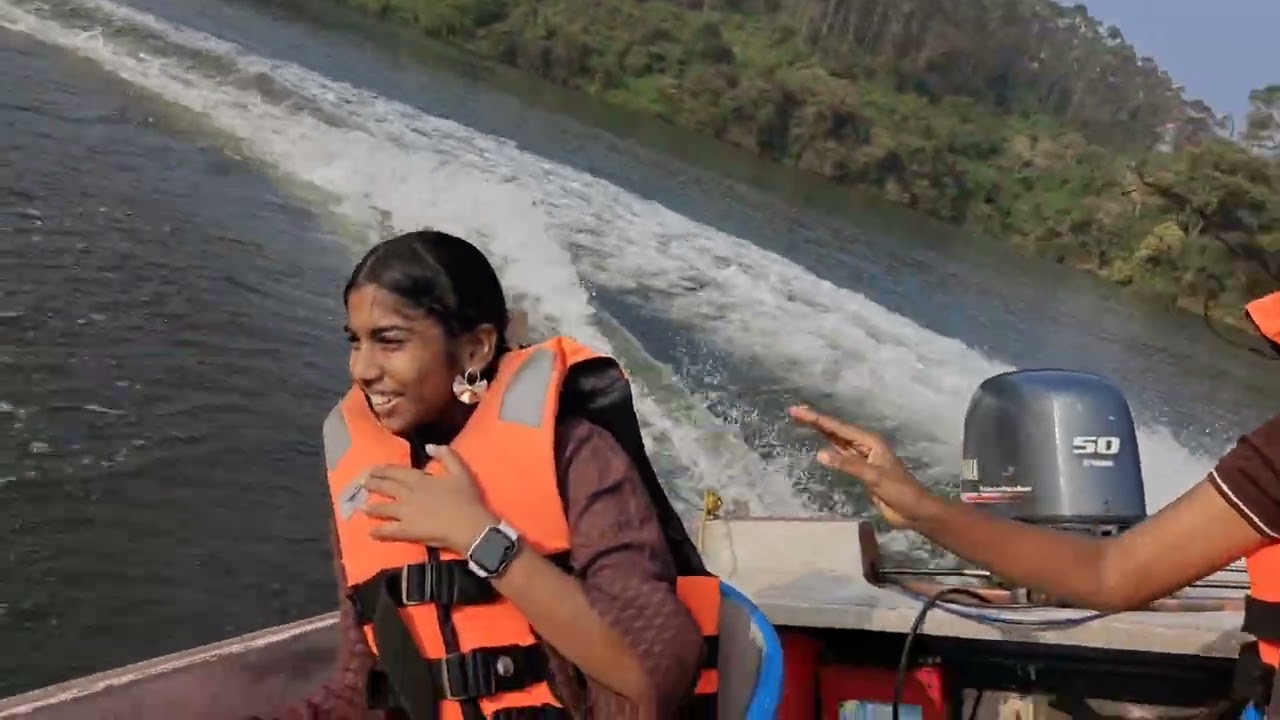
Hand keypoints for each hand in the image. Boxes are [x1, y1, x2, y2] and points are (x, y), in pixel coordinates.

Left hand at [359, 444, 496, 553]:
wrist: (469, 526)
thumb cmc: (467, 499)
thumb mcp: (461, 471)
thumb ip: (446, 455)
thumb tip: (429, 446)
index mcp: (420, 480)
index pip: (397, 472)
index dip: (383, 470)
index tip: (372, 469)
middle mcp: (408, 494)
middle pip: (386, 487)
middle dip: (373, 484)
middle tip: (362, 483)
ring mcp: (405, 514)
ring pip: (383, 509)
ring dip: (371, 507)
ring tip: (362, 507)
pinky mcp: (407, 531)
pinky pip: (388, 531)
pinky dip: (378, 532)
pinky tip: (371, 532)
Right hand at [788, 405, 936, 528]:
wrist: (914, 510)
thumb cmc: (899, 491)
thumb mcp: (874, 476)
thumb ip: (848, 465)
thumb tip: (820, 454)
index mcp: (870, 442)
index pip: (838, 427)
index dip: (816, 418)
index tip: (797, 411)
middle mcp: (865, 445)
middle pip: (836, 430)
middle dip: (816, 421)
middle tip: (794, 411)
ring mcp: (862, 458)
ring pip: (837, 441)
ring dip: (821, 432)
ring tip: (803, 422)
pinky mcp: (861, 470)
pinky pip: (841, 455)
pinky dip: (829, 449)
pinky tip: (820, 446)